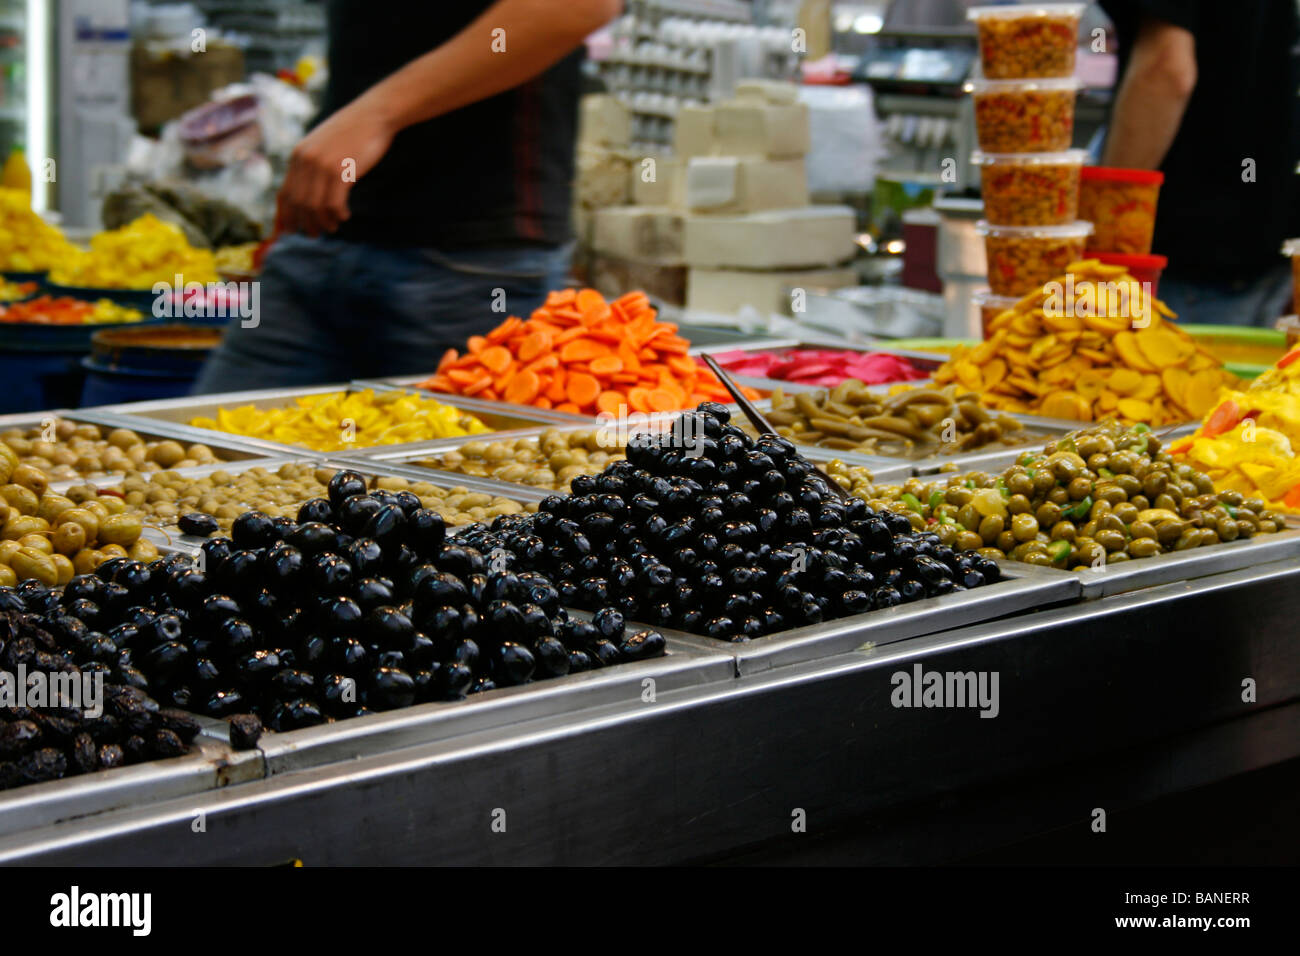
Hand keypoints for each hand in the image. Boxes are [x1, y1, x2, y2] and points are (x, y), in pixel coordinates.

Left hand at [276, 102, 395, 236]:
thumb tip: (308, 191)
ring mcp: (322, 165)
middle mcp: (305, 160)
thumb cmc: (352, 131)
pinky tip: (345, 216)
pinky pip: (334, 203)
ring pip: (315, 206)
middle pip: (299, 203)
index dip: (286, 215)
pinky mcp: (341, 171)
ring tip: (332, 228)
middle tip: (314, 234)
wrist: (373, 115)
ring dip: (323, 222)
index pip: (285, 192)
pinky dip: (338, 214)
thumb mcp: (322, 145)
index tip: (291, 230)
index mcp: (298, 155)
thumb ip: (312, 163)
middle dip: (305, 223)